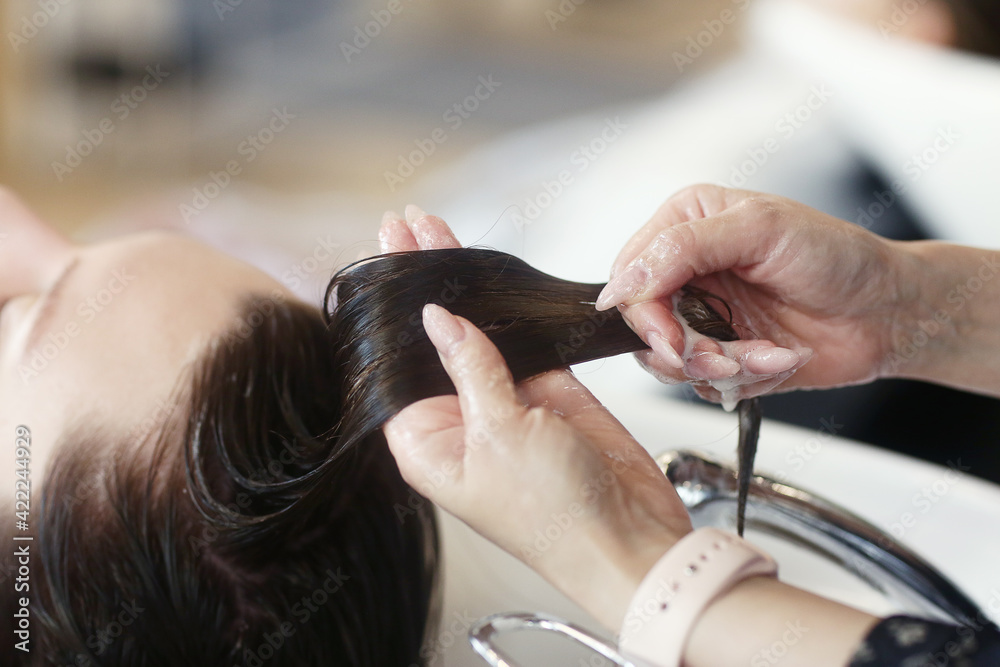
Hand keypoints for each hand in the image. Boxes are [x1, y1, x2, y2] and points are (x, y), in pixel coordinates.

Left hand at [377, 208, 690, 628]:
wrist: (629, 539)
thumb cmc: (555, 517)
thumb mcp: (500, 434)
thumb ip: (471, 367)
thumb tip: (439, 318)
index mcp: (426, 441)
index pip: (393, 361)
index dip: (388, 307)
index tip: (383, 255)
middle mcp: (459, 420)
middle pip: (430, 339)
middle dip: (418, 281)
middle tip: (405, 226)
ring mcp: (504, 403)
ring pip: (477, 332)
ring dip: (463, 284)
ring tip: (440, 233)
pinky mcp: (547, 392)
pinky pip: (521, 339)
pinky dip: (511, 306)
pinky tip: (492, 273)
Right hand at [595, 185, 913, 400]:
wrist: (888, 311)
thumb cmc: (837, 256)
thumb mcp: (759, 229)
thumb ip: (684, 248)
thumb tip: (625, 280)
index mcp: (686, 226)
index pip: (629, 273)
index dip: (640, 310)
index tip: (667, 334)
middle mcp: (688, 272)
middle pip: (642, 325)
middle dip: (682, 348)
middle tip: (718, 355)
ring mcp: (704, 317)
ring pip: (670, 361)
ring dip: (720, 366)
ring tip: (763, 354)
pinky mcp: (724, 355)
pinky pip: (706, 384)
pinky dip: (745, 378)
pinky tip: (778, 358)